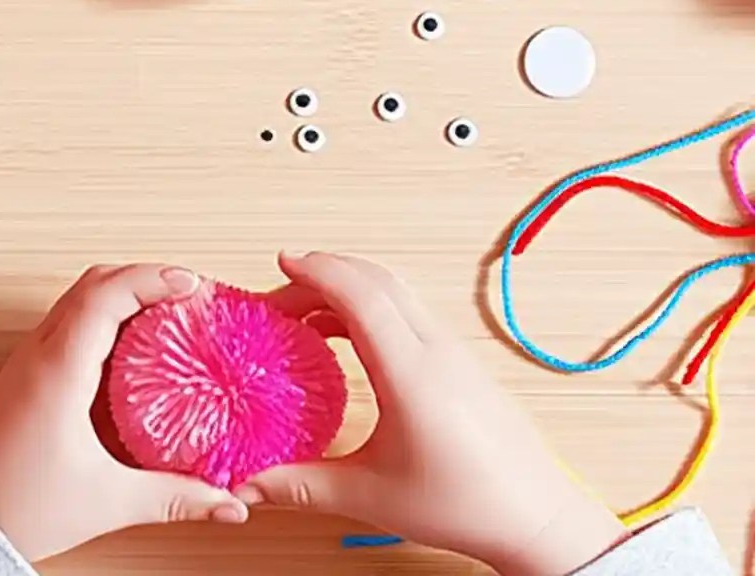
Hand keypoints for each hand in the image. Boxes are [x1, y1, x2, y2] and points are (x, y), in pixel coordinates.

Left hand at [0, 264, 249, 562]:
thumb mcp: (108, 502)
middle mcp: (38, 355)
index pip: (105, 296)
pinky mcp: (27, 374)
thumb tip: (228, 501)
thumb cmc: (17, 507)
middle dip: (146, 276)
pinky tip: (133, 342)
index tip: (192, 284)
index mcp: (57, 372)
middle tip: (190, 293)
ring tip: (169, 309)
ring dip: (124, 291)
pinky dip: (105, 314)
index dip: (152, 278)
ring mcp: (28, 360)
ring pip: (79, 298)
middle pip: (94, 283)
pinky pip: (69, 322)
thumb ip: (175, 497)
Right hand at [238, 253, 628, 574]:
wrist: (534, 517)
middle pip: (375, 280)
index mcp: (413, 375)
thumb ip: (300, 487)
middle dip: (322, 273)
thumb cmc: (466, 505)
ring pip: (395, 292)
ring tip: (303, 312)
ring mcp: (452, 353)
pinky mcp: (459, 362)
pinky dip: (369, 307)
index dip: (318, 271)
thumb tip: (247, 485)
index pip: (361, 295)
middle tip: (279, 294)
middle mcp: (436, 352)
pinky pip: (408, 313)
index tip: (282, 263)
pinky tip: (343, 336)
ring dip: (347, 287)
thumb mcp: (370, 497)